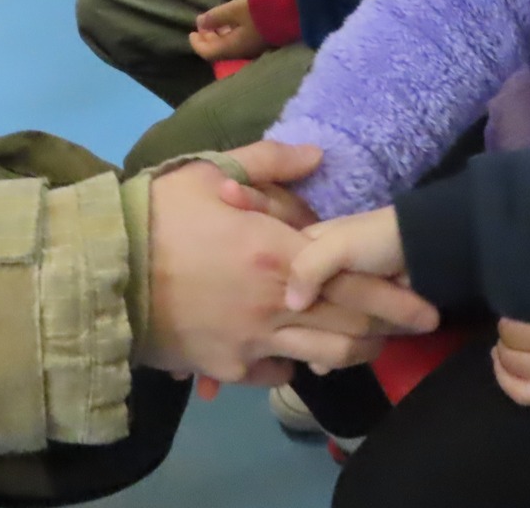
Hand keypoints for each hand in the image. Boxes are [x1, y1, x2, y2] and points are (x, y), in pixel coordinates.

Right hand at [144, 143, 437, 385]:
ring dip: (353, 351)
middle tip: (412, 325)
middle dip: (389, 328)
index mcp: (276, 254)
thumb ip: (270, 162)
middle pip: (351, 326)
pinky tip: (299, 354)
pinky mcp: (226, 367)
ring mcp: (252, 343)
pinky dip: (296, 366)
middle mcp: (275, 305)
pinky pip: (276, 375)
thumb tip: (318, 154)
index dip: (398, 296)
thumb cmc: (158, 213)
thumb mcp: (210, 168)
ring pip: (323, 356)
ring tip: (369, 343)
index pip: (355, 281)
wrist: (102, 268)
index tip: (427, 304)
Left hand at [190, 0, 268, 61]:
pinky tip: (230, 22)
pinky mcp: (262, 40)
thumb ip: (216, 17)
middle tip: (201, 26)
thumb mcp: (234, 10)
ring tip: (214, 22)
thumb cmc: (260, 11)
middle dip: (207, 38)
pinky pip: (240, 40)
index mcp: (233, 48)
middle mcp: (242, 52)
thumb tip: (200, 23)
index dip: (197, 43)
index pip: (208, 53)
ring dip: (219, 35)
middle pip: (219, 50)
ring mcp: (253, 47)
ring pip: (230, 45)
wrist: (293, 11)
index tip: (191, 31)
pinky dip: (230, 33)